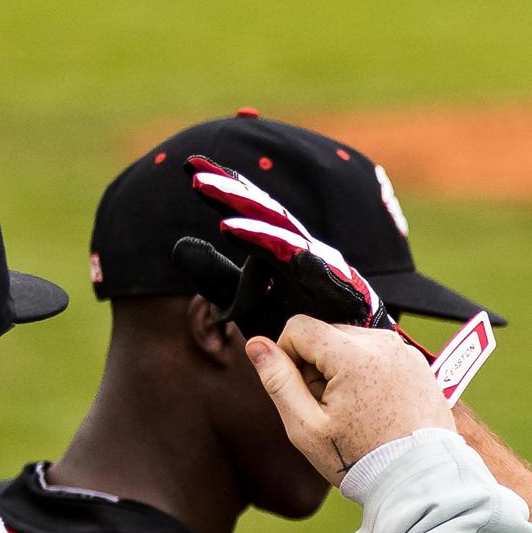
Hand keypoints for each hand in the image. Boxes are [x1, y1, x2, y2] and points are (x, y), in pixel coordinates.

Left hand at [182, 154, 411, 344]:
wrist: (353, 366)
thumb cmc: (303, 331)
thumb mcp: (247, 303)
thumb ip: (216, 278)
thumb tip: (177, 246)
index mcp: (279, 251)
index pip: (249, 212)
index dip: (223, 189)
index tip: (190, 166)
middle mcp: (303, 253)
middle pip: (267, 217)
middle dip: (235, 194)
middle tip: (198, 173)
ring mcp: (326, 271)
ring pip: (290, 245)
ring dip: (261, 234)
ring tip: (226, 226)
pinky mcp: (348, 297)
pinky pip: (328, 282)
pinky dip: (313, 269)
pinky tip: (296, 260)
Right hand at [248, 316, 451, 486]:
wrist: (416, 480)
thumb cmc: (361, 460)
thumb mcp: (307, 427)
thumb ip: (278, 381)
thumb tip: (256, 345)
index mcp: (353, 356)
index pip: (299, 327)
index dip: (286, 355)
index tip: (297, 389)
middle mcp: (382, 343)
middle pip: (326, 333)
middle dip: (316, 364)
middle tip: (325, 407)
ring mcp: (404, 351)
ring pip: (352, 342)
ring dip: (341, 368)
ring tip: (351, 410)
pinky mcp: (417, 363)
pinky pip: (379, 354)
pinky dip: (368, 373)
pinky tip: (372, 408)